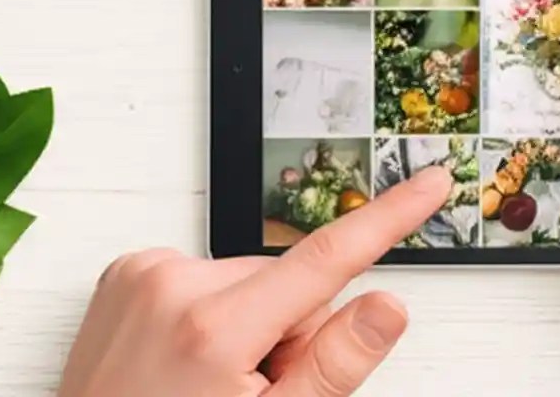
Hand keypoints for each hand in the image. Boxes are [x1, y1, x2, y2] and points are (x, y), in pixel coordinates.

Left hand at [58, 167, 451, 396]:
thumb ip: (333, 366)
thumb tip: (387, 308)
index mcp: (214, 328)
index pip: (328, 260)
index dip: (389, 218)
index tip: (431, 183)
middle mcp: (173, 285)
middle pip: (287, 283)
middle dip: (288, 330)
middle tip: (254, 389)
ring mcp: (143, 274)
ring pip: (246, 279)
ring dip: (245, 324)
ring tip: (208, 382)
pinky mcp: (127, 272)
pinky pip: (203, 276)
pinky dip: (206, 312)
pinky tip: (185, 359)